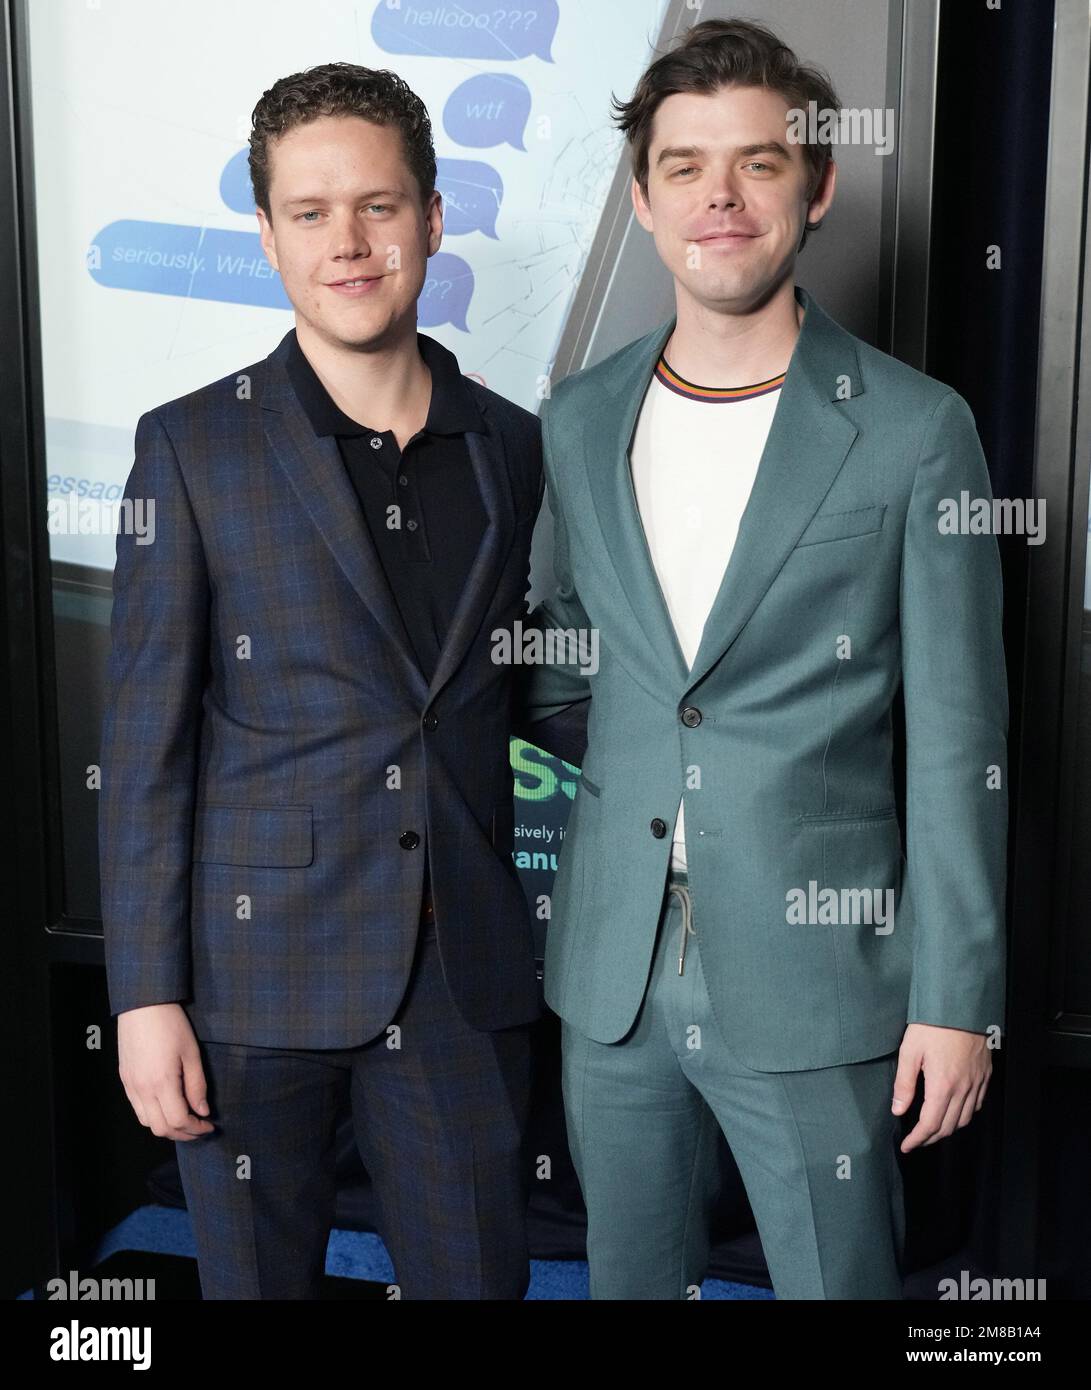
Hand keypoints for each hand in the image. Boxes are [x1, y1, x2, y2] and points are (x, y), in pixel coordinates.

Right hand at [117, 1003, 215, 1140]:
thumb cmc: (170, 1024)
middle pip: (161, 1128)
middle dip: (183, 1134)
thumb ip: (197, 1085)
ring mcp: (130, 1086)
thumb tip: (202, 1111)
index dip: (196, 1129)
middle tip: (199, 1128)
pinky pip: (137, 1109)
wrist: (142, 1005)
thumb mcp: (192, 1053)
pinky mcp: (125, 1080)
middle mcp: (142, 1089)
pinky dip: (153, 1116)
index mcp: (161, 1083)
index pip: (178, 1120)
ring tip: (185, 1119)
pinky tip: (167, 1107)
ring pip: (147, 1122)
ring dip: (167, 1127)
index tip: (209, 1126)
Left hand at [892, 1022, 992, 1152]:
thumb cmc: (933, 1025)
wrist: (962, 1005)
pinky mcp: (985, 1075)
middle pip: (948, 1126)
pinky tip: (954, 1111)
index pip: (930, 1124)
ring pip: (965, 1119)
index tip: (907, 1146)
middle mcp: (964, 1088)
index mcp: (943, 1085)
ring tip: (933, 1129)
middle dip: (931, 1138)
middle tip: (917, 1140)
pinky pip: (977, 1104)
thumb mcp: (910, 1051)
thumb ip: (904, 1083)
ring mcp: (977, 1083)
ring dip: (948, 1129)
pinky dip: (965, 1114)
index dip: (918, 1139)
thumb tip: (898, 1110)